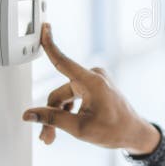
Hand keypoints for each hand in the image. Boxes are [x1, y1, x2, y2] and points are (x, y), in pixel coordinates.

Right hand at [22, 22, 159, 154]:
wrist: (133, 133)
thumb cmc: (115, 130)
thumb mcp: (79, 128)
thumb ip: (52, 119)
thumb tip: (30, 115)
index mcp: (92, 82)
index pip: (63, 61)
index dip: (50, 45)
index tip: (44, 28)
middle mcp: (93, 77)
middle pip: (59, 93)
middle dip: (51, 115)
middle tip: (46, 137)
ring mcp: (94, 81)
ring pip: (65, 97)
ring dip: (58, 115)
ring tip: (51, 137)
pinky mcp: (94, 87)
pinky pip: (73, 96)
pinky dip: (67, 111)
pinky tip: (64, 125)